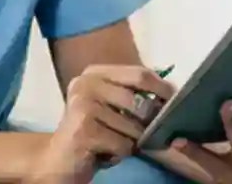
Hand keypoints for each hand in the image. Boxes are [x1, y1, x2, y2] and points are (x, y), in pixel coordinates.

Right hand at [32, 65, 176, 181]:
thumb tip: (171, 95)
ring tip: (114, 142)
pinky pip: (123, 144)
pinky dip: (121, 153)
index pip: (139, 74)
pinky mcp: (83, 130)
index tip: (174, 101)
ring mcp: (83, 106)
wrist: (57, 159)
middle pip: (139, 101)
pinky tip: (104, 152)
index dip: (161, 89)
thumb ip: (133, 95)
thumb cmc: (91, 131)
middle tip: (147, 133)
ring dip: (132, 142)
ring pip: (133, 127)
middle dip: (149, 121)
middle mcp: (86, 83)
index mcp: (94, 72)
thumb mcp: (110, 106)